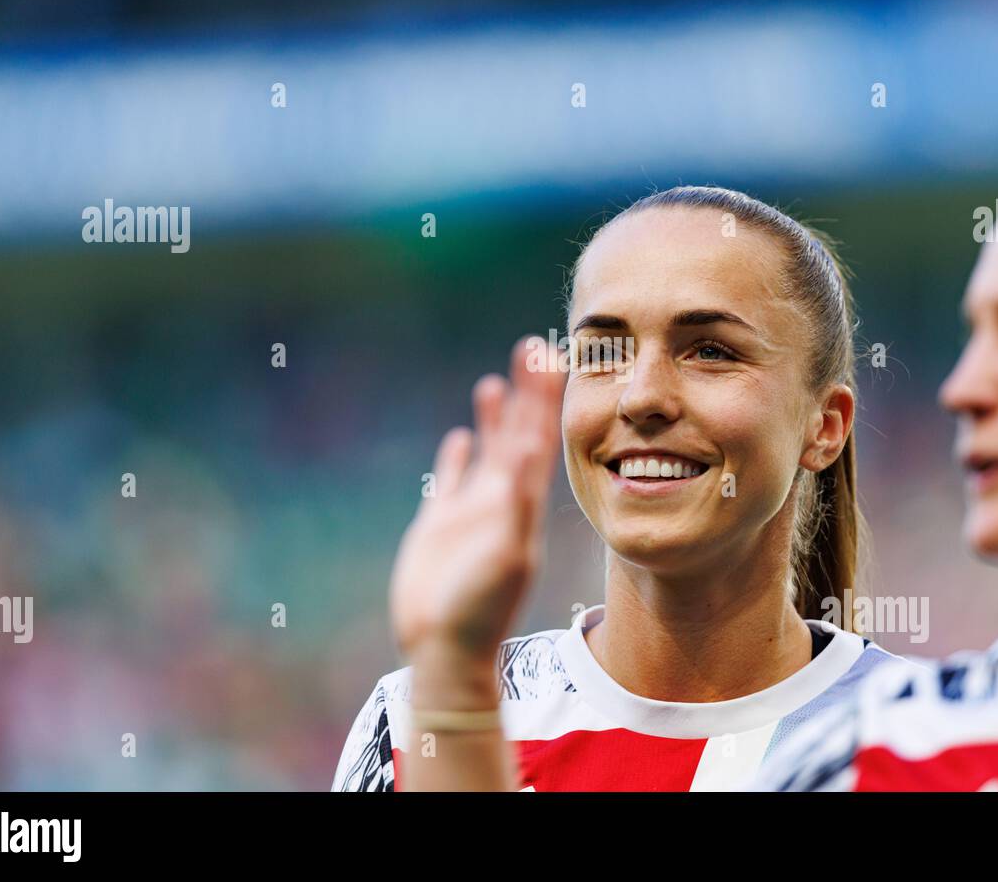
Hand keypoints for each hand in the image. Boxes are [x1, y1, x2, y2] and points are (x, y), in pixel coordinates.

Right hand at [389, 336, 565, 666]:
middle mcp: (502, 501)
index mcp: (522, 503)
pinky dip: (457, 459)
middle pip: (516, 435)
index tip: (555, 356)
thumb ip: (512, 505)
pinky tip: (460, 437)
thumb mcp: (504, 552)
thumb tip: (523, 452)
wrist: (448, 651)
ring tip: (496, 382)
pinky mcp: (441, 528)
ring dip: (494, 420)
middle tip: (531, 347)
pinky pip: (452, 483)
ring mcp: (472, 513)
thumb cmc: (479, 608)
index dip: (546, 399)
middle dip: (525, 394)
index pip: (539, 438)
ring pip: (486, 455)